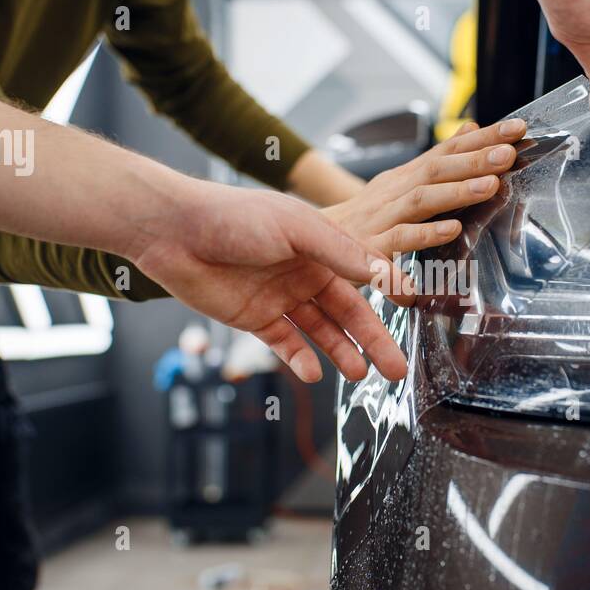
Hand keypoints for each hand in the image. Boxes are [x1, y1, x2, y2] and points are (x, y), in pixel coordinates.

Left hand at [131, 184, 409, 384]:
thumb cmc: (234, 215)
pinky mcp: (253, 318)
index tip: (415, 309)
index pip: (363, 275)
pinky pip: (284, 344)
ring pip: (320, 332)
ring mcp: (279, 297)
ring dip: (340, 353)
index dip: (388, 293)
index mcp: (319, 246)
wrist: (174, 231)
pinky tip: (313, 373)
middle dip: (373, 340)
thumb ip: (340, 252)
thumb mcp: (296, 228)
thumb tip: (383, 272)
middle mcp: (303, 273)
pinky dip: (300, 359)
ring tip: (360, 374)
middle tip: (396, 368)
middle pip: (347, 313)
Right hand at [322, 118, 526, 255]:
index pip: (447, 150)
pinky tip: (452, 230)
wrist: (310, 242)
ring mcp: (382, 218)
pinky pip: (400, 239)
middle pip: (436, 169)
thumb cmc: (364, 218)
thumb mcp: (401, 183)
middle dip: (474, 159)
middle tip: (509, 152)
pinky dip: (427, 234)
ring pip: (421, 199)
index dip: (482, 138)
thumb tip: (471, 128)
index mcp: (405, 176)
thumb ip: (438, 160)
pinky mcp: (371, 249)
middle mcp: (394, 191)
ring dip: (456, 191)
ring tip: (490, 185)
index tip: (517, 128)